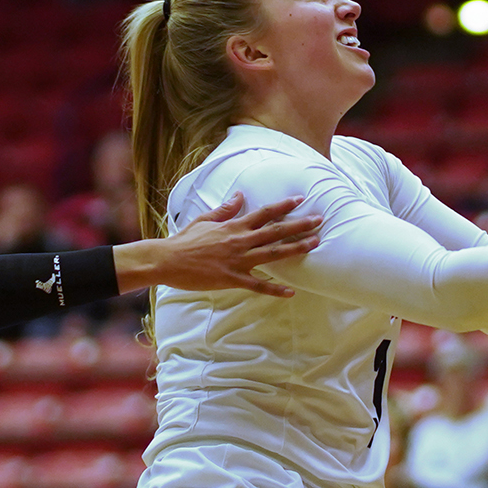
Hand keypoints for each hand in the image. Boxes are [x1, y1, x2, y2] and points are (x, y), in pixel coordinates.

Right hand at [140, 193, 322, 295]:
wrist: (166, 260)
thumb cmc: (184, 240)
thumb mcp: (205, 220)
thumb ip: (225, 209)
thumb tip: (240, 195)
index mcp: (233, 226)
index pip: (264, 213)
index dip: (283, 206)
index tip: (301, 199)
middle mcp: (239, 241)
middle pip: (275, 231)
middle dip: (300, 225)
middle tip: (320, 220)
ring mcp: (237, 260)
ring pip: (272, 254)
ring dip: (295, 249)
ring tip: (315, 244)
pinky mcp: (231, 279)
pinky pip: (258, 285)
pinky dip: (275, 290)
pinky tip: (291, 292)